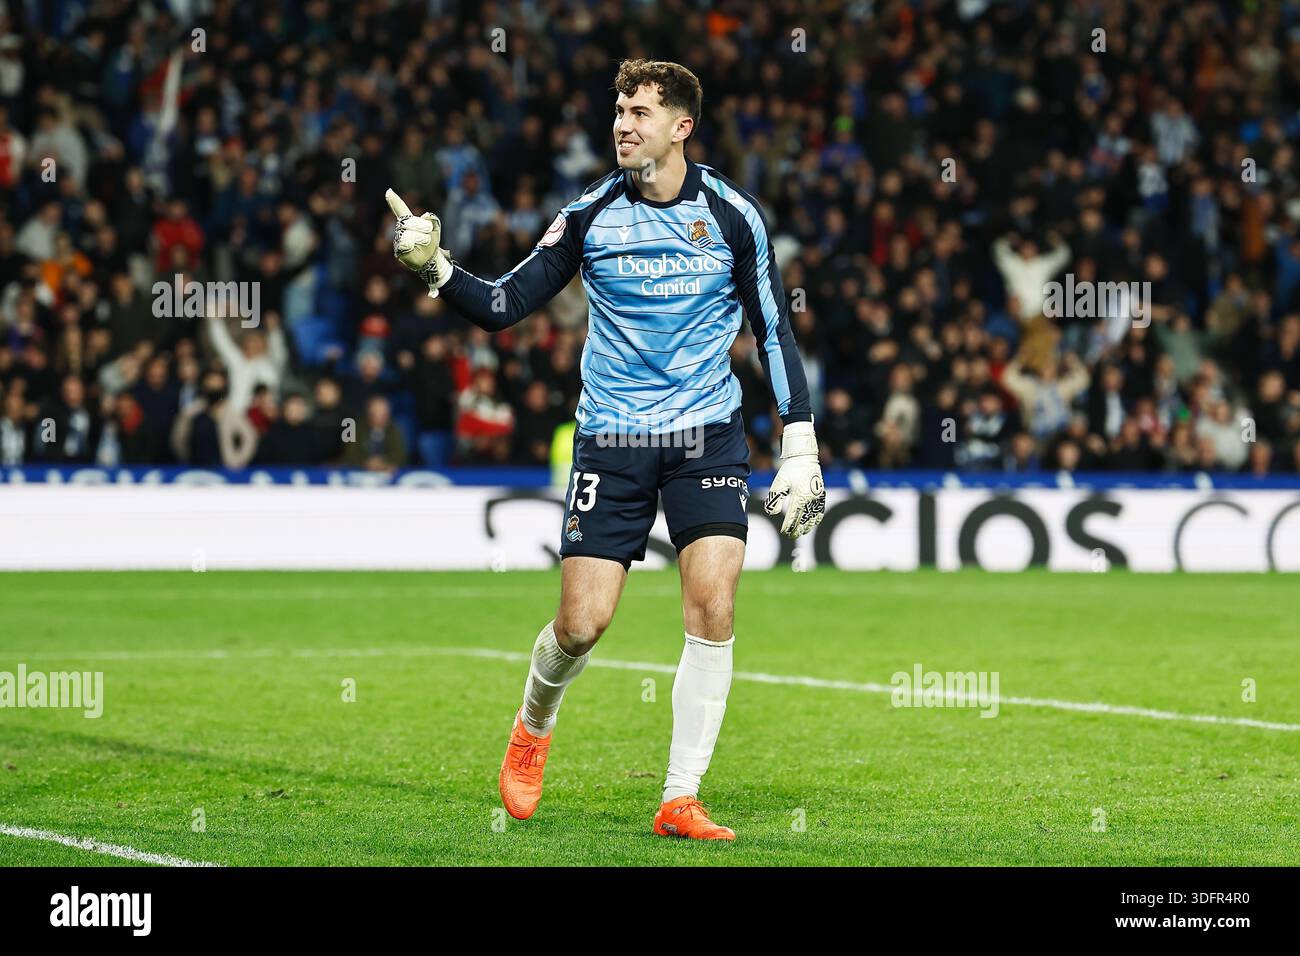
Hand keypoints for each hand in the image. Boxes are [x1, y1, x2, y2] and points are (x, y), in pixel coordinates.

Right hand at [385, 189, 453, 297]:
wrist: (432, 259)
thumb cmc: (432, 243)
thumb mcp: (435, 229)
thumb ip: (432, 219)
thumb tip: (426, 215)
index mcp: (409, 222)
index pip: (401, 210)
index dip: (395, 201)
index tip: (388, 191)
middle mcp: (401, 230)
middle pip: (409, 222)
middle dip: (422, 227)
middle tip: (429, 234)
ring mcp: (399, 240)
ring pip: (408, 234)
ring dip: (421, 238)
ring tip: (425, 244)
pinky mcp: (399, 250)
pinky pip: (405, 244)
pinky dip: (414, 245)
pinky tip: (416, 249)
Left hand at [764, 420, 826, 537]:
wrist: (804, 457)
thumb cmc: (790, 470)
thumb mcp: (779, 483)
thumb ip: (775, 498)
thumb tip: (773, 513)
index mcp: (799, 496)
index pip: (793, 517)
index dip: (788, 527)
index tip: (783, 532)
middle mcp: (810, 499)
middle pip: (804, 521)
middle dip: (797, 530)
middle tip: (791, 536)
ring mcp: (817, 498)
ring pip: (813, 518)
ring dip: (807, 527)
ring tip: (801, 532)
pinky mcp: (821, 495)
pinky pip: (820, 511)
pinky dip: (816, 519)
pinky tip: (812, 523)